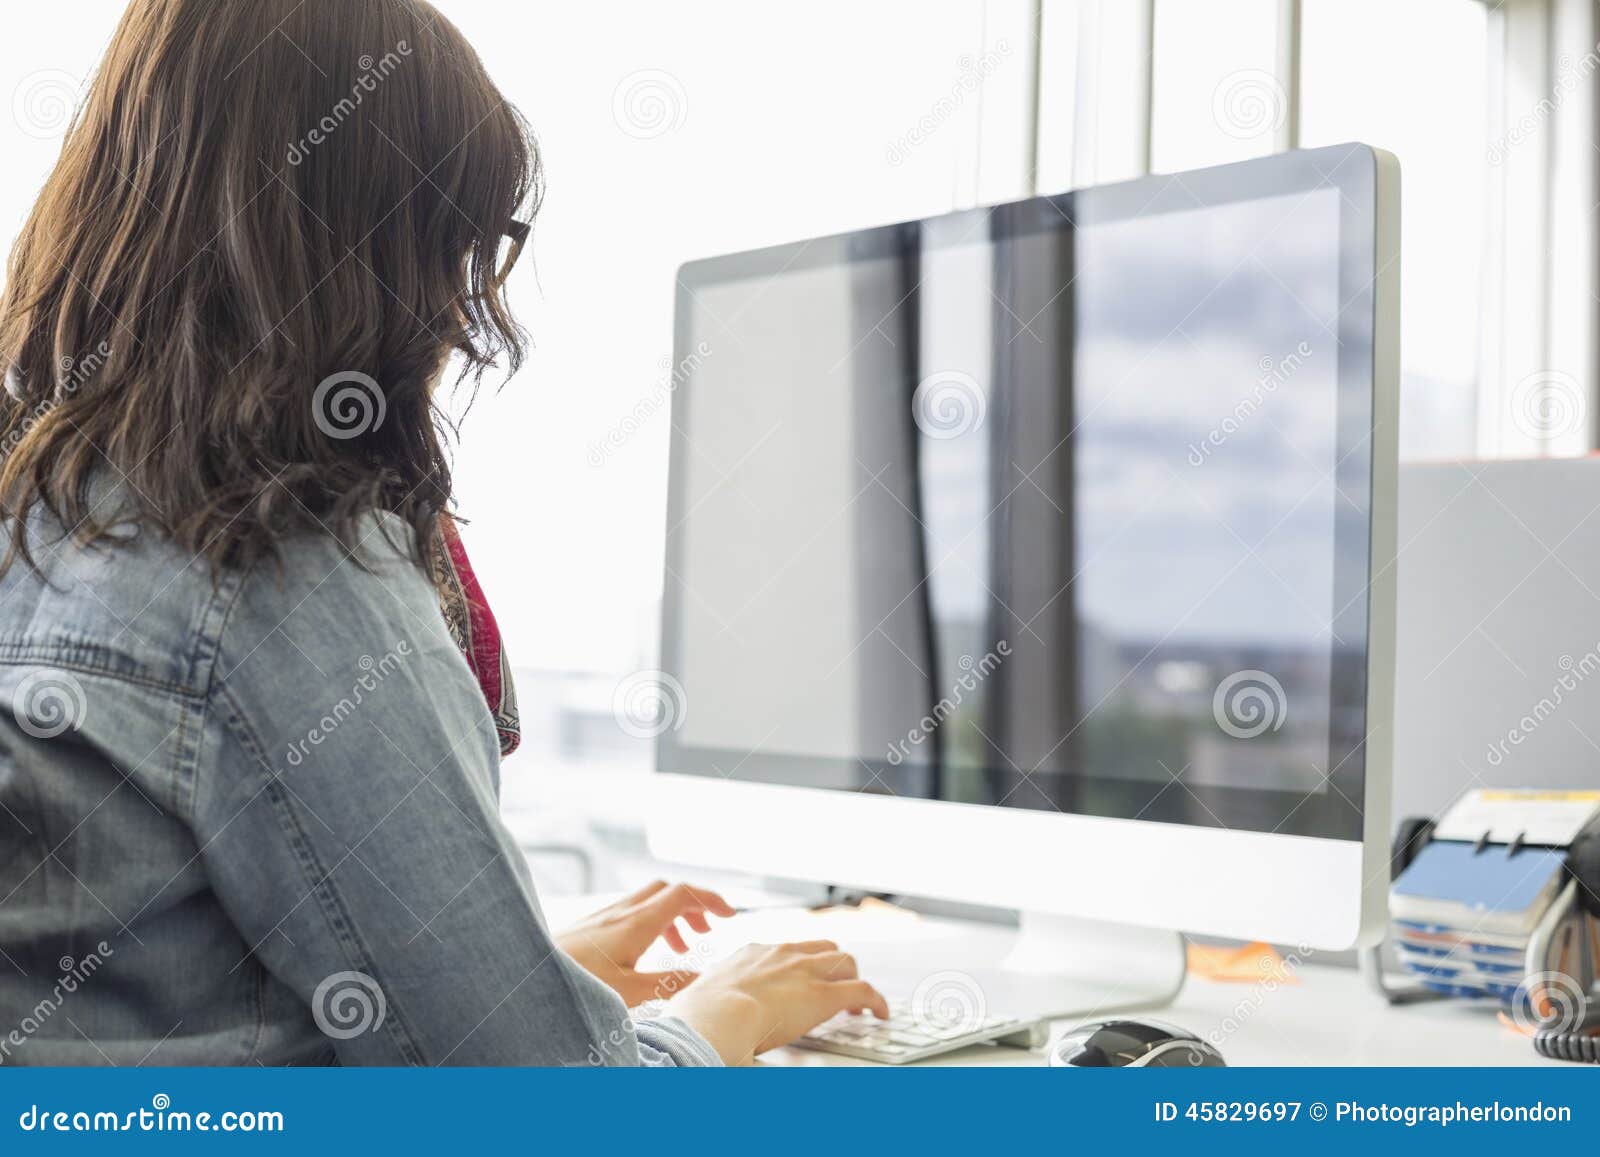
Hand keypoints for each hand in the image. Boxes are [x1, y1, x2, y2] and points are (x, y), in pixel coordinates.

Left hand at [556, 880, 735, 1006]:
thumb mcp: (629, 991)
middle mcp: (622, 911)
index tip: (730, 915)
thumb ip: (668, 983)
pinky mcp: (591, 925)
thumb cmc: (577, 984)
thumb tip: (703, 978)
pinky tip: (645, 950)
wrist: (529, 974)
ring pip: (649, 900)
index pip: (684, 893)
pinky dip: (651, 922)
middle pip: (668, 890)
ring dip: (672, 915)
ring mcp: (604, 915)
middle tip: (707, 931)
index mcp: (638, 922)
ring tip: (681, 948)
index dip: (711, 899)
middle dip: (694, 905)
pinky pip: (631, 911)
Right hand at [664, 940, 888, 1065]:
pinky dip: (876, 1000)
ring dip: (853, 978)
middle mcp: (782, 955)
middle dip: (832, 965)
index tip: (799, 979)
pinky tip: (879, 1012)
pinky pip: (863, 990)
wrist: (716, 1016)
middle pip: (821, 948)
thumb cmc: (699, 1016)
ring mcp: (805, 971)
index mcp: (751, 955)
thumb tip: (690, 1020)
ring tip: (858, 1001)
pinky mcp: (825, 994)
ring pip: (845, 962)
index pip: (785, 951)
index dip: (798, 965)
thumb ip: (703, 1006)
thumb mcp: (698, 1001)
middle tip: (837, 986)